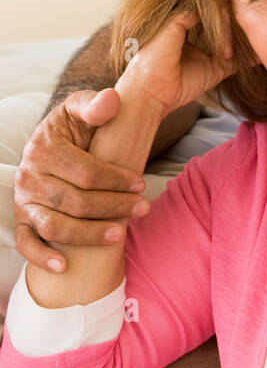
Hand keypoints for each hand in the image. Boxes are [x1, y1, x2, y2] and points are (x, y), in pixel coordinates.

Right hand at [14, 10, 234, 274]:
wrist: (52, 143)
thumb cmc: (74, 128)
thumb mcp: (81, 110)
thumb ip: (95, 105)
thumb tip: (112, 100)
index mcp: (44, 148)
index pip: (85, 172)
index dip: (116, 180)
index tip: (142, 184)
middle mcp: (29, 177)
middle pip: (75, 202)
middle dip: (113, 207)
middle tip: (143, 209)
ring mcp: (24, 202)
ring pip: (55, 226)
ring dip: (89, 234)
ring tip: (120, 235)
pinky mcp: (22, 221)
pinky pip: (26, 244)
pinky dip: (42, 257)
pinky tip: (64, 266)